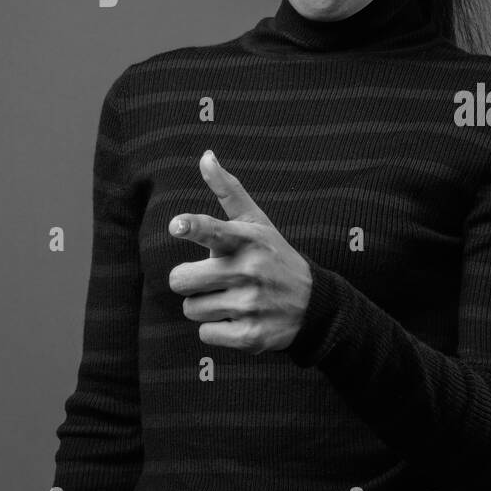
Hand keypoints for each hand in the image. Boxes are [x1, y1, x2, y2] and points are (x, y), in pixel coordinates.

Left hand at [167, 150, 312, 352]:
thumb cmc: (273, 255)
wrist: (313, 303)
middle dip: (190, 282)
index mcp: (247, 239)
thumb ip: (228, 190)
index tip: (177, 225)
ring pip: (191, 309)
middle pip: (181, 280)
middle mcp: (250, 270)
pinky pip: (205, 334)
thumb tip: (205, 155)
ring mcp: (251, 304)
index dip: (193, 227)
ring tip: (232, 299)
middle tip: (214, 279)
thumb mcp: (257, 222)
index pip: (215, 230)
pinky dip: (217, 330)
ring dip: (205, 307)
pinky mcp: (251, 335)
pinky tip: (240, 319)